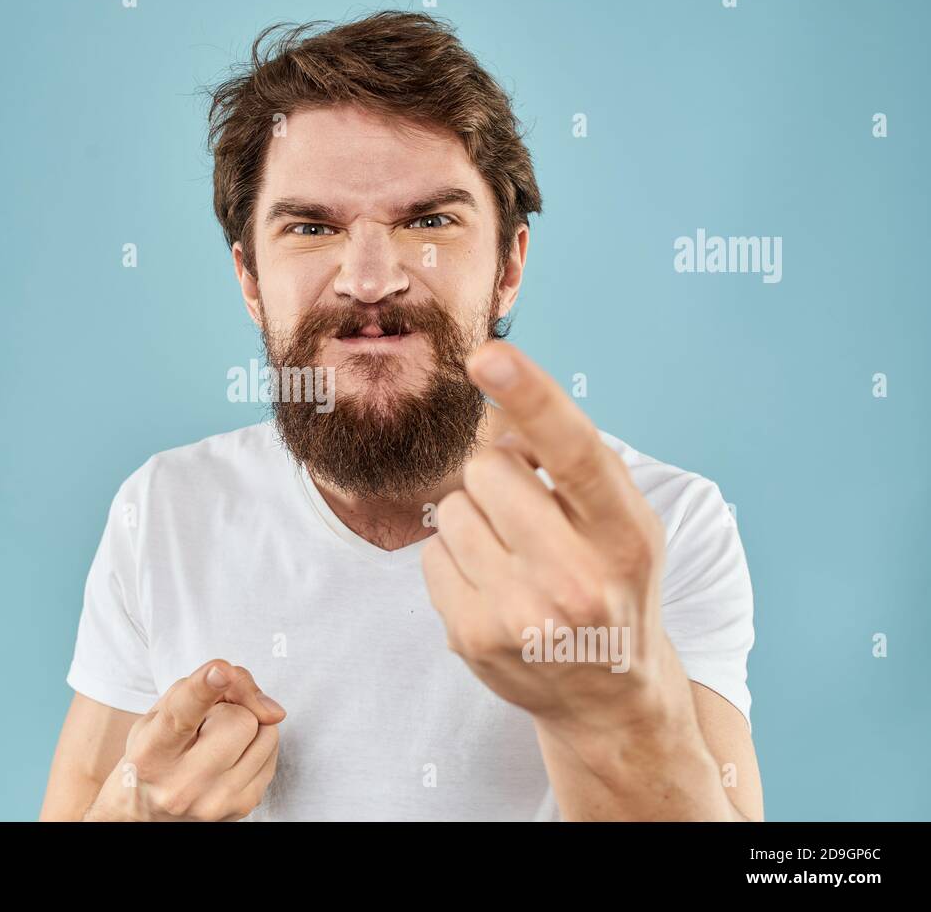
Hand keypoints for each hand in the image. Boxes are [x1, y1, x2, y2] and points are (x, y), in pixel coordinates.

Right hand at [85, 660, 284, 820]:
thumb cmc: (156, 751)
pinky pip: (273, 752)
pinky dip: (256, 744)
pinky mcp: (242, 808)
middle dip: (229, 709)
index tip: (220, 669)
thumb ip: (204, 686)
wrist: (148, 811)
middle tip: (207, 722)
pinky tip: (231, 755)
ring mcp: (214, 802)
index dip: (203, 688)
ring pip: (265, 733)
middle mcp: (181, 786)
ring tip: (218, 739)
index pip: (181, 715)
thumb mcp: (161, 710)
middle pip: (240, 719)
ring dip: (247, 726)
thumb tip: (271, 708)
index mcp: (150, 756)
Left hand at [423, 341, 689, 741]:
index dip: (531, 396)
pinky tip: (492, 589)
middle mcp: (578, 580)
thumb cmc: (611, 585)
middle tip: (526, 516)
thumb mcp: (620, 522)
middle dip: (498, 477)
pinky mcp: (472, 638)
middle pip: (490, 468)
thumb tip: (498, 409)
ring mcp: (522, 615)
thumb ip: (571, 462)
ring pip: (451, 508)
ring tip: (512, 558)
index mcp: (625, 536)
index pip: (575, 452)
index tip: (488, 357)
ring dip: (473, 520)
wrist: (609, 699)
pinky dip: (453, 561)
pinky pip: (430, 553)